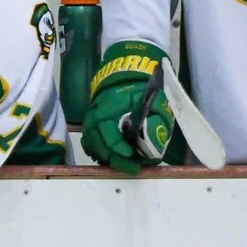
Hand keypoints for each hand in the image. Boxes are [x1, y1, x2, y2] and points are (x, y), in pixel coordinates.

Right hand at [79, 40, 176, 173]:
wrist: (125, 77)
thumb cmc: (141, 91)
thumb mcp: (154, 102)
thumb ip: (156, 123)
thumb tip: (155, 150)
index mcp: (107, 107)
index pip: (107, 132)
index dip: (118, 147)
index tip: (133, 156)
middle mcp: (94, 116)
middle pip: (97, 143)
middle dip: (115, 159)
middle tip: (133, 168)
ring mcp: (90, 121)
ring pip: (92, 146)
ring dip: (108, 159)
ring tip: (126, 166)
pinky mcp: (92, 126)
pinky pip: (91, 144)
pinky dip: (101, 154)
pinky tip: (114, 160)